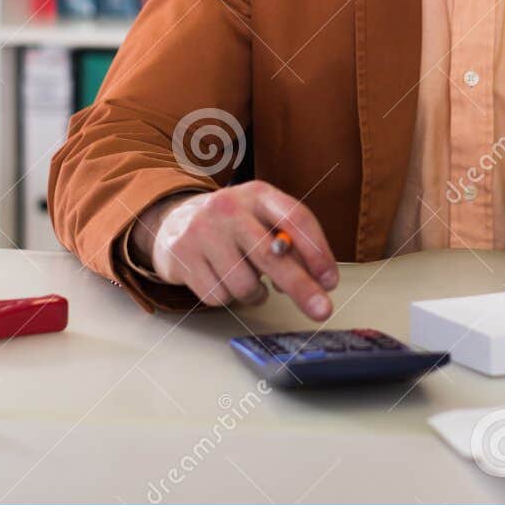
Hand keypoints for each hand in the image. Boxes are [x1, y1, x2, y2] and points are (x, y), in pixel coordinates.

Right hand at [131, 180, 339, 319]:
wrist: (174, 222)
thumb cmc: (233, 227)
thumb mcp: (263, 221)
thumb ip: (291, 244)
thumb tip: (319, 280)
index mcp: (257, 194)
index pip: (295, 217)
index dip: (318, 252)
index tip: (330, 281)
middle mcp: (229, 207)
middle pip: (272, 255)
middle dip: (301, 287)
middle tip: (322, 310)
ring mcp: (202, 231)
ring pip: (245, 284)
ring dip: (256, 294)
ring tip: (249, 280)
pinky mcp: (182, 256)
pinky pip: (219, 296)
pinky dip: (228, 297)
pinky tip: (223, 279)